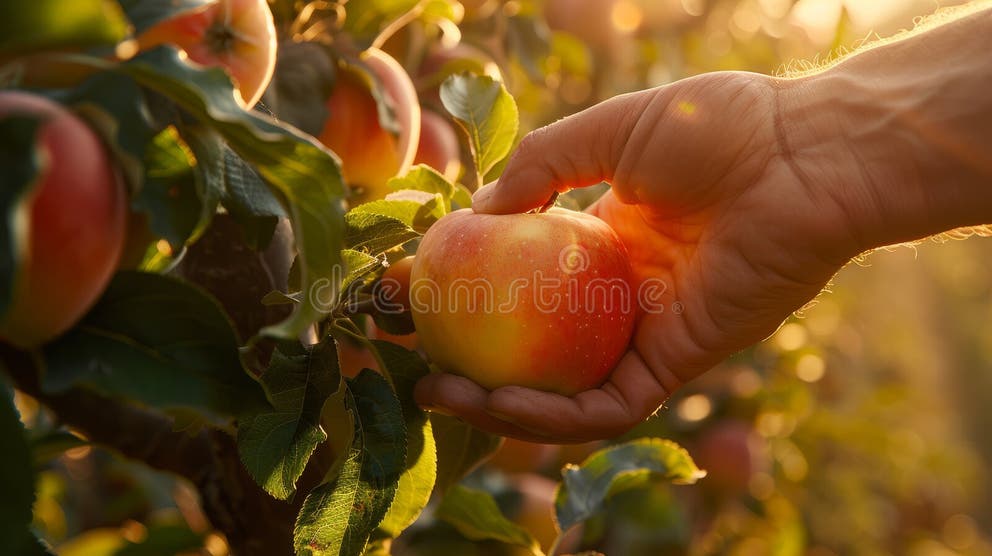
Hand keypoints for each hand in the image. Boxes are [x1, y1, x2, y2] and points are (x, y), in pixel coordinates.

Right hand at [414, 71, 865, 441]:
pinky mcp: (678, 362)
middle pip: (540, 350)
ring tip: (445, 395)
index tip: (422, 298)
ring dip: (503, 404)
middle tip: (421, 368)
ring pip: (568, 392)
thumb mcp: (611, 131)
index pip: (528, 284)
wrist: (803, 156)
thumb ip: (543, 165)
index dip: (474, 296)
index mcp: (607, 241)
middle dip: (477, 367)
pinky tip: (504, 401)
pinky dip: (556, 413)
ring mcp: (648, 333)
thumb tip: (475, 212)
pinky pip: (609, 405)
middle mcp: (622, 294)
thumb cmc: (719, 130)